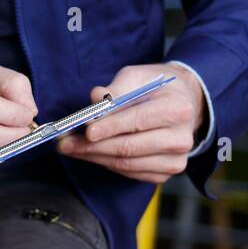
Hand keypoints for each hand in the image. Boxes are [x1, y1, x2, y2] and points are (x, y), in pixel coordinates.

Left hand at [57, 63, 205, 182]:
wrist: (182, 103)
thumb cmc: (154, 87)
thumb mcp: (136, 76)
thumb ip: (116, 88)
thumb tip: (95, 99)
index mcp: (178, 109)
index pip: (138, 121)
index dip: (110, 127)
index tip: (87, 131)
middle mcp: (181, 138)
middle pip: (129, 147)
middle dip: (92, 146)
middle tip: (65, 143)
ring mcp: (176, 159)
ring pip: (126, 163)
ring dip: (94, 157)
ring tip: (70, 148)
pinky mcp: (166, 171)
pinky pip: (130, 172)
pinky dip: (106, 163)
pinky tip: (90, 153)